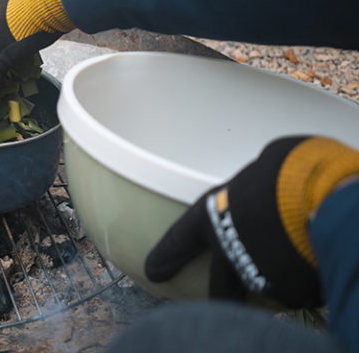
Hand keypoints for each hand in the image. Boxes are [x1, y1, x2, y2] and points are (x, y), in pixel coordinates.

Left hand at [145, 136, 358, 308]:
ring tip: (290, 263)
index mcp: (212, 217)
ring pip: (265, 286)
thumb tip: (264, 185)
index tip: (152, 271)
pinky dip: (302, 278)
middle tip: (217, 303)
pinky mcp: (289, 290)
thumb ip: (252, 187)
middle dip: (218, 297)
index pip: (180, 240)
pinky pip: (296, 288)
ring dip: (274, 279)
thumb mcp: (257, 169)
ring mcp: (257, 274)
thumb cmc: (286, 172)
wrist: (318, 196)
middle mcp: (229, 250)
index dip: (166, 255)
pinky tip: (312, 260)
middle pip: (219, 287)